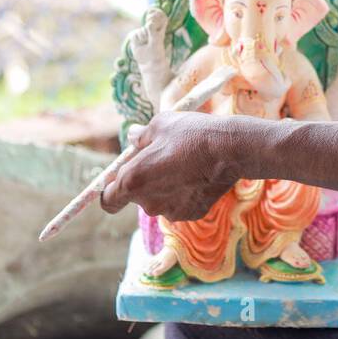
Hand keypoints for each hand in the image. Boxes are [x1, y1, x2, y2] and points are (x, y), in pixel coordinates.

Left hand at [100, 112, 244, 221]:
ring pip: (160, 201)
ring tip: (185, 166)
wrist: (229, 149)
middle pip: (137, 198)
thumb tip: (132, 137)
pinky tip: (198, 176)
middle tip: (163, 160)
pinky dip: (185, 194)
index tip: (120, 180)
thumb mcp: (160, 124)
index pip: (107, 201)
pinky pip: (180, 205)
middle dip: (145, 182)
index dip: (111, 191)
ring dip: (165, 188)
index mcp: (132, 180)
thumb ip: (140, 135)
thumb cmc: (191, 133)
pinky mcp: (191, 215)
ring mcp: (170, 211)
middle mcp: (147, 202)